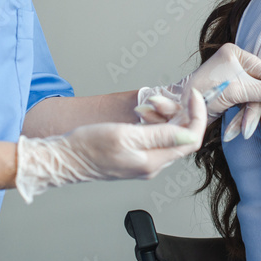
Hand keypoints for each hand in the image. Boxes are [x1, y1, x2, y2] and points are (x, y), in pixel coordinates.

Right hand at [15, 89, 206, 202]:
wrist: (64, 159)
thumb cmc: (87, 147)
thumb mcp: (125, 135)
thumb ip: (159, 136)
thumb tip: (189, 136)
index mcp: (153, 161)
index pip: (191, 139)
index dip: (196, 115)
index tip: (193, 96)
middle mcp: (152, 165)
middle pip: (182, 137)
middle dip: (179, 113)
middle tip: (164, 98)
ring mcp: (144, 162)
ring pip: (169, 136)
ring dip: (165, 116)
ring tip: (148, 105)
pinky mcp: (136, 157)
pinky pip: (155, 138)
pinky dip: (154, 123)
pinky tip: (142, 114)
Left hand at [135, 43, 260, 141]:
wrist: (176, 111)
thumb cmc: (202, 94)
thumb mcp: (238, 91)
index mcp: (236, 53)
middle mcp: (235, 62)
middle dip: (255, 110)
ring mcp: (232, 78)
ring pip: (253, 100)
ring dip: (246, 118)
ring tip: (239, 132)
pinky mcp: (228, 94)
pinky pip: (244, 106)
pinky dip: (239, 119)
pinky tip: (234, 131)